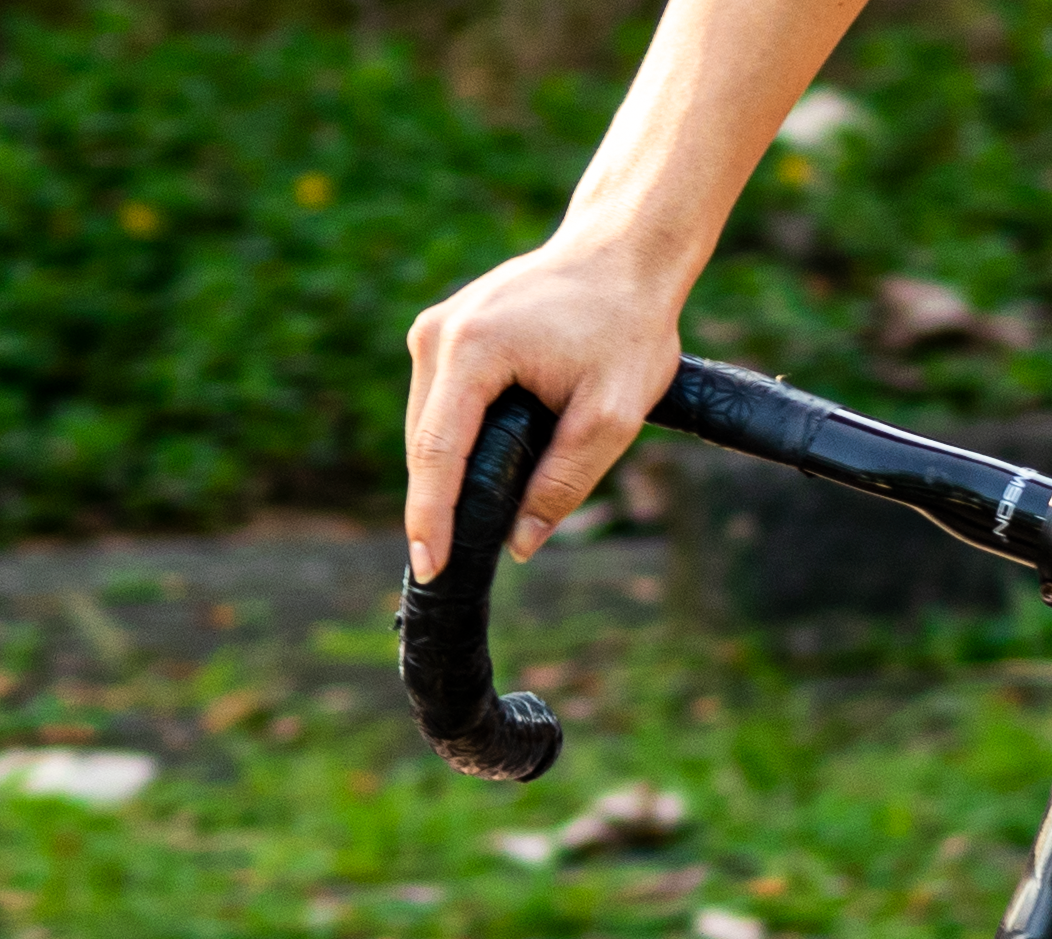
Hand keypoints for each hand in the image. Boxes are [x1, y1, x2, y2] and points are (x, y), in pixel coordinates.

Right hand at [404, 235, 687, 580]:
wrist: (623, 256)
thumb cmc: (625, 328)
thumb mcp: (610, 417)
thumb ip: (565, 482)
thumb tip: (521, 543)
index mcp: (470, 351)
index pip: (437, 454)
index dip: (430, 519)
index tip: (428, 569)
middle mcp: (436, 335)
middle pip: (426, 444)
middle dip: (435, 505)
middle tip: (449, 568)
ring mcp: (436, 329)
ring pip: (430, 426)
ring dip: (445, 475)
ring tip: (460, 533)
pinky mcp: (448, 332)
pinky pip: (442, 405)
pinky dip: (456, 444)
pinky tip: (476, 479)